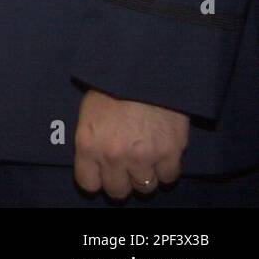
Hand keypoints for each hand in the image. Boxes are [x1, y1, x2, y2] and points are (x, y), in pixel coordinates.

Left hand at [74, 88, 189, 199]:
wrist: (143, 68)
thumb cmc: (112, 85)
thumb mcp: (88, 112)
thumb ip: (91, 141)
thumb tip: (94, 162)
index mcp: (87, 144)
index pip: (88, 184)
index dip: (97, 180)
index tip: (103, 174)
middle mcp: (113, 156)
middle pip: (117, 191)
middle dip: (122, 180)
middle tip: (127, 166)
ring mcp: (143, 157)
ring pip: (145, 187)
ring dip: (146, 174)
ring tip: (146, 157)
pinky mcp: (170, 152)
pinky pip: (169, 176)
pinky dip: (167, 168)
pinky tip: (163, 153)